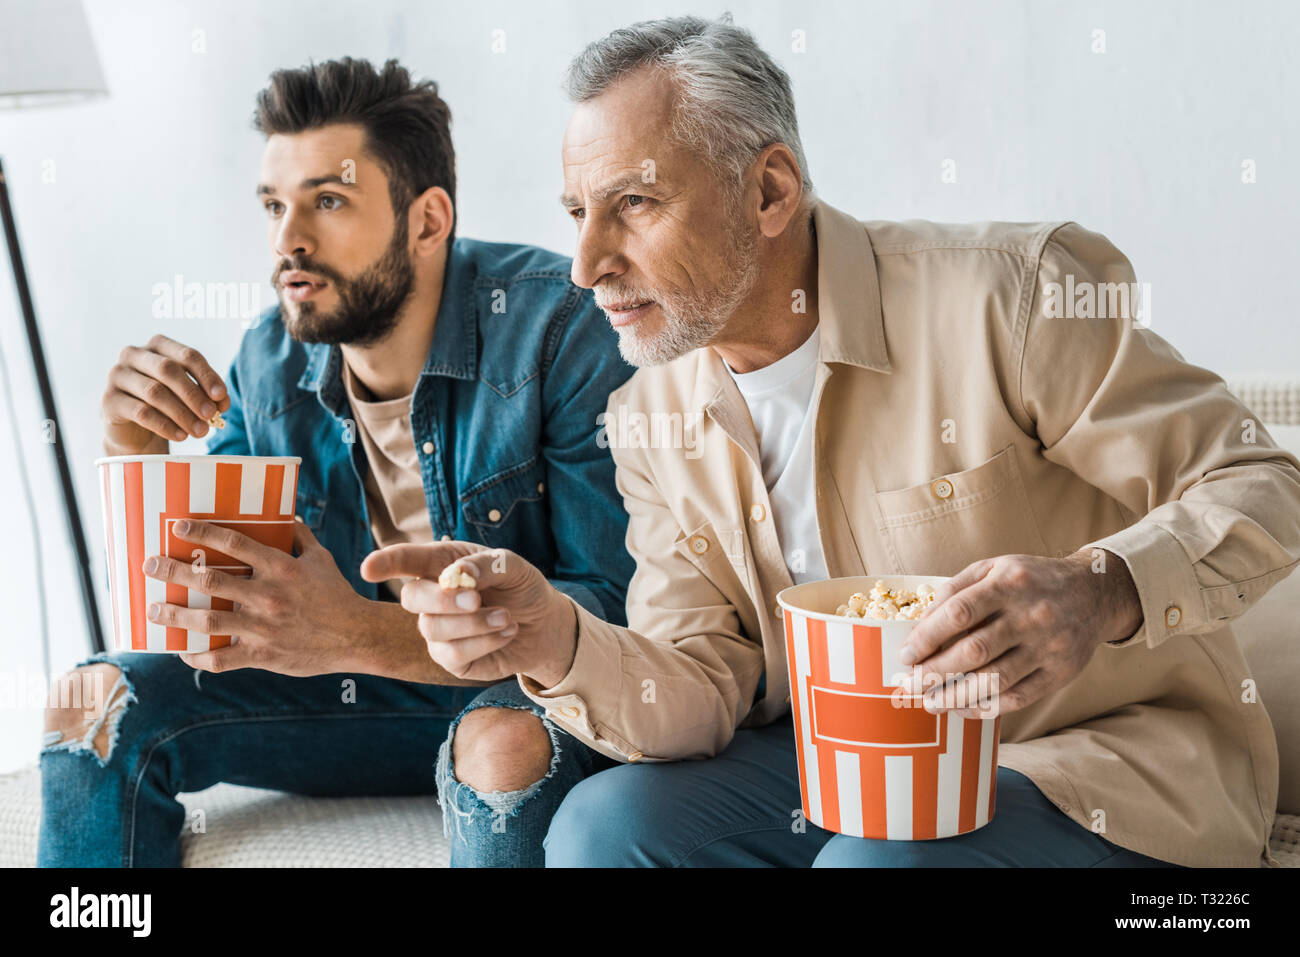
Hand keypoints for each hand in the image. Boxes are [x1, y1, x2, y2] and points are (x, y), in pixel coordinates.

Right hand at [103, 334, 229, 452]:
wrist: (134, 429)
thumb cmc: (167, 405)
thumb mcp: (188, 396)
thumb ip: (206, 395)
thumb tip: (221, 403)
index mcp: (158, 346)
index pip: (187, 355)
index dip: (207, 376)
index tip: (221, 397)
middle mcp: (134, 355)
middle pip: (168, 370)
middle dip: (193, 394)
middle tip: (211, 415)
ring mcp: (118, 376)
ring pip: (155, 392)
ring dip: (182, 413)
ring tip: (200, 431)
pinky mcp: (109, 400)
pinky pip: (141, 412)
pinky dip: (166, 426)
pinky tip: (181, 436)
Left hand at [142, 518, 370, 675]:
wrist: (356, 636)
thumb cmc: (337, 595)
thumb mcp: (321, 559)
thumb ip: (299, 537)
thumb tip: (284, 515)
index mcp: (280, 568)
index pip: (233, 543)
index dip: (202, 532)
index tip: (177, 527)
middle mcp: (267, 596)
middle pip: (209, 580)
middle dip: (173, 571)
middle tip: (149, 565)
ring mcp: (262, 628)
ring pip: (206, 620)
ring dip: (174, 615)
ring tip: (154, 610)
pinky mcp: (262, 655)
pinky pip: (221, 659)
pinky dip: (198, 657)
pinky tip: (184, 651)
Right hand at [359, 543, 576, 684]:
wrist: (544, 624)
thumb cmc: (521, 587)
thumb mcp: (512, 566)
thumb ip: (484, 565)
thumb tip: (456, 576)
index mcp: (441, 564)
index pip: (405, 560)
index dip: (384, 563)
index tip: (368, 569)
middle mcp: (432, 595)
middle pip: (411, 597)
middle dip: (441, 599)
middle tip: (477, 599)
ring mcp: (437, 628)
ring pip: (432, 628)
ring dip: (473, 623)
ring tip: (507, 617)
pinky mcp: (450, 658)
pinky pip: (452, 653)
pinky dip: (484, 642)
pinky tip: (506, 631)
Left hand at [895, 551, 1141, 716]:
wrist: (1094, 592)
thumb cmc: (1029, 580)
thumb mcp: (993, 568)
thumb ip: (956, 590)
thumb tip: (920, 625)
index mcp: (1008, 582)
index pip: (959, 613)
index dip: (926, 637)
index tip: (905, 655)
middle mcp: (1031, 614)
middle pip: (974, 651)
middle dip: (935, 673)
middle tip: (910, 686)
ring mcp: (1049, 646)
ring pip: (995, 680)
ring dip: (956, 697)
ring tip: (931, 703)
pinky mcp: (1062, 672)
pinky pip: (1019, 698)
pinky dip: (986, 707)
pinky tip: (963, 708)